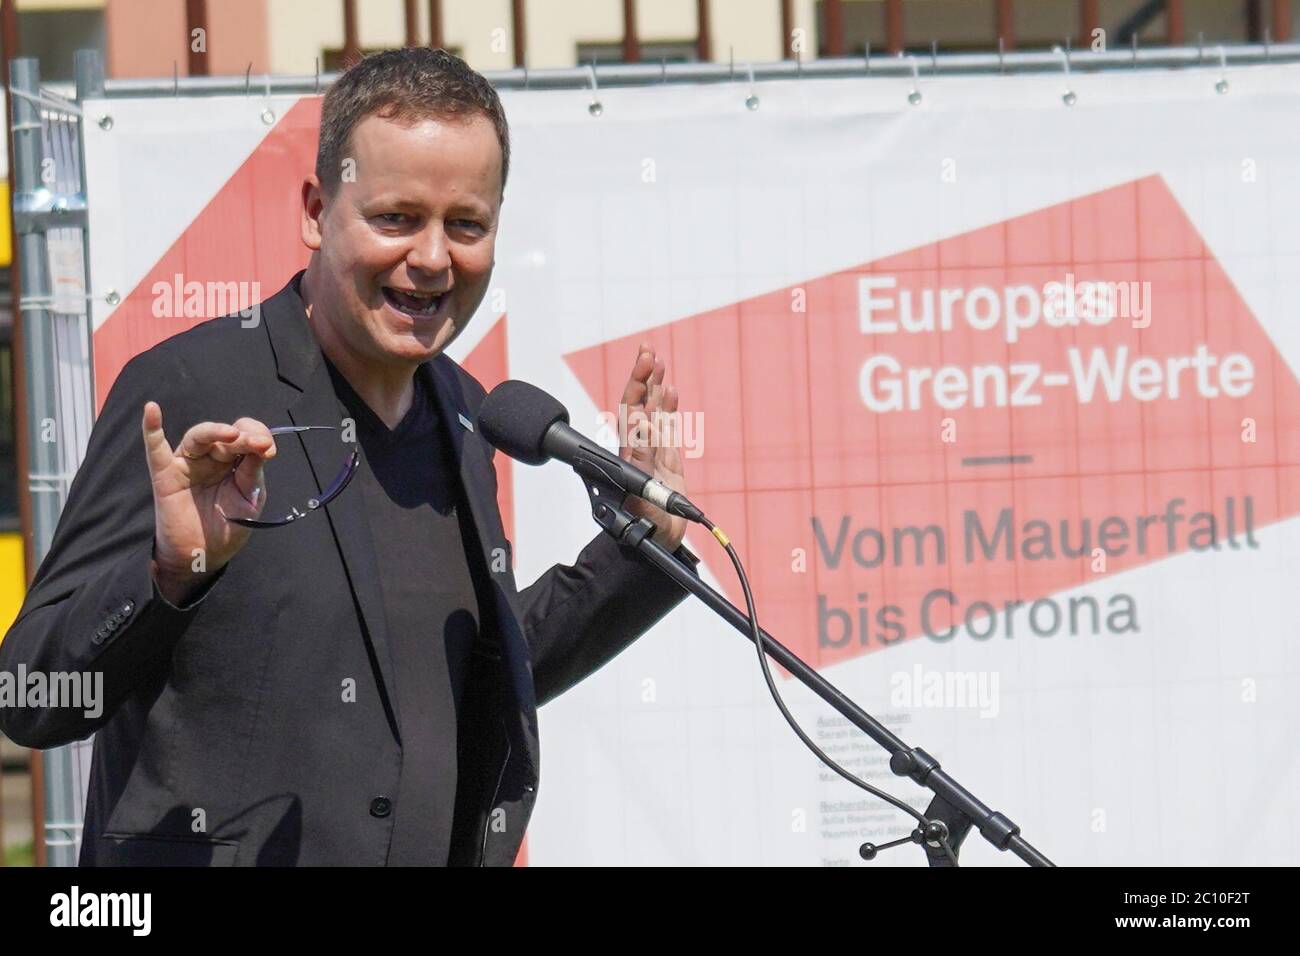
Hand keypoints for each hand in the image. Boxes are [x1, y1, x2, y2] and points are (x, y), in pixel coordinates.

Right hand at [142, 402, 276, 598]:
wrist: (203, 556)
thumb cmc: (227, 527)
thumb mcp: (249, 499)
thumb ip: (253, 472)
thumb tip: (263, 445)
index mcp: (234, 462)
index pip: (246, 437)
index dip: (258, 437)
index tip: (269, 450)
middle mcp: (211, 458)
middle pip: (226, 435)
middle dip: (243, 437)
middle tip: (257, 445)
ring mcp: (188, 463)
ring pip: (199, 436)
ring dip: (215, 431)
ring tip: (231, 434)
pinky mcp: (166, 474)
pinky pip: (155, 449)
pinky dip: (151, 428)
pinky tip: (151, 410)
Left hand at [618, 343, 687, 550]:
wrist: (653, 541)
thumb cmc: (644, 523)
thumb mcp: (640, 495)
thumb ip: (641, 463)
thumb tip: (640, 427)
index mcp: (631, 451)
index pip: (632, 409)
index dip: (638, 384)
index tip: (646, 361)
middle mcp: (641, 447)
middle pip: (641, 404)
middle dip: (644, 376)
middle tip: (649, 349)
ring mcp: (655, 453)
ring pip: (655, 413)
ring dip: (656, 388)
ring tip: (659, 362)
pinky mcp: (668, 461)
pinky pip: (669, 430)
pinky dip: (670, 410)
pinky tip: (672, 392)